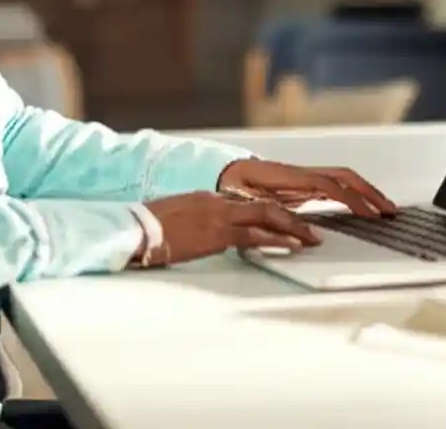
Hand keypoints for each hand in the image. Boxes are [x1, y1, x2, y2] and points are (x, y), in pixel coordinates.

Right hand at [139, 192, 321, 265]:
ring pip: (267, 217)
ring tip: (310, 239)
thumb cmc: (148, 228)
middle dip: (290, 219)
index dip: (271, 213)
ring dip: (292, 229)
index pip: (248, 204)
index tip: (285, 223)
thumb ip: (199, 221)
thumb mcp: (178, 219)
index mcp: (208, 199)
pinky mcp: (217, 235)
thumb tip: (208, 231)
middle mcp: (218, 204)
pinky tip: (292, 246)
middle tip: (309, 231)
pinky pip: (255, 236)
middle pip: (264, 207)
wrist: (135, 228)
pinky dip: (278, 240)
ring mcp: (220, 217)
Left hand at [216, 159, 396, 217]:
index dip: (351, 199)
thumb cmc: (233, 188)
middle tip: (389, 209)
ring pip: (343, 179)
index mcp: (291, 177)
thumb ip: (273, 215)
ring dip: (365, 192)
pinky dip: (353, 195)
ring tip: (383, 208)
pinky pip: (335, 186)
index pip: (330, 186)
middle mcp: (302, 174)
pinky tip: (361, 208)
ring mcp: (305, 177)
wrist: (224, 174)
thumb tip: (302, 231)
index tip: (369, 214)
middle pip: (345, 176)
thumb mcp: (248, 203)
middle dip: (370, 192)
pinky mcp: (305, 184)